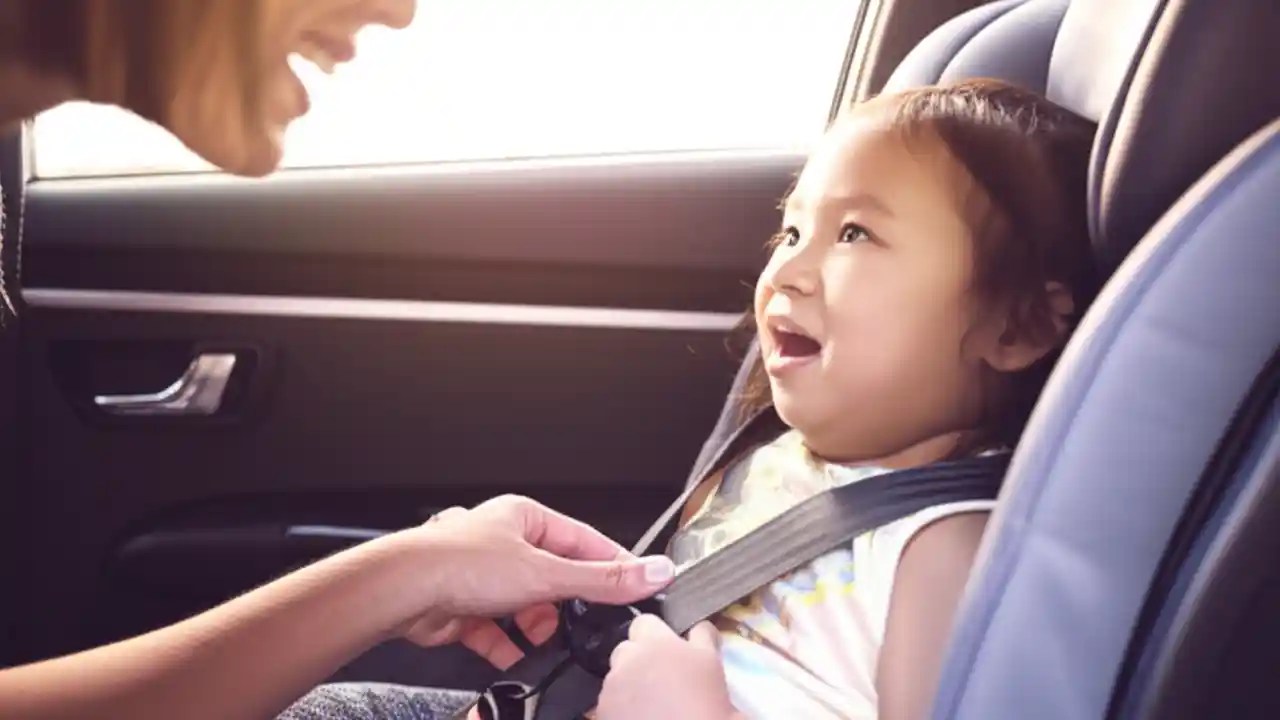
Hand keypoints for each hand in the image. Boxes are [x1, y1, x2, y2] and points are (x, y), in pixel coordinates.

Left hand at [397, 495, 675, 669]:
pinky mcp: (466, 609)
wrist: (403, 592)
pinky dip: (509, 648)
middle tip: (583, 624)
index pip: (585, 541)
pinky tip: (516, 659)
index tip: (638, 588)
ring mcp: (483, 577)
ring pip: (527, 608)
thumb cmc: (460, 563)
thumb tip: (652, 572)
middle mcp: (504, 543)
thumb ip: (602, 579)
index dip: (613, 566)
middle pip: (556, 579)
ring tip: (543, 641)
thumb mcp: (546, 573)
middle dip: (567, 606)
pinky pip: (498, 633)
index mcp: (526, 518)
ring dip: (537, 629)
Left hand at [597, 615, 739, 719]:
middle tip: (661, 677)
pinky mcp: (602, 710)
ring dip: (629, 681)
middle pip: (627, 647)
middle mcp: (629, 658)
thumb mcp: (713, 665)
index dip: (657, 635)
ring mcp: (612, 685)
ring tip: (649, 701)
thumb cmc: (706, 705)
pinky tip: (637, 716)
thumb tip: (702, 627)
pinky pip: (609, 700)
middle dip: (640, 657)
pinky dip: (620, 706)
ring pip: (616, 674)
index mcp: (657, 642)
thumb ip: (703, 638)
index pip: (646, 621)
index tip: (669, 649)